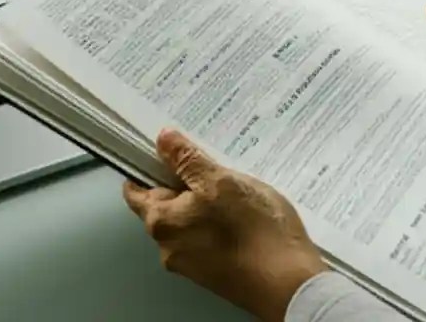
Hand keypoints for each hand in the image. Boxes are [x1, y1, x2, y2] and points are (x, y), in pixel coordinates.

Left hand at [123, 130, 327, 321]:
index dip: (148, 166)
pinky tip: (246, 214)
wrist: (289, 283)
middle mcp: (170, 247)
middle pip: (166, 204)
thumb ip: (187, 160)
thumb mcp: (220, 181)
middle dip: (187, 182)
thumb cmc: (255, 233)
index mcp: (162, 223)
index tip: (166, 150)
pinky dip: (222, 221)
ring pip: (191, 219)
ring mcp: (193, 262)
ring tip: (237, 190)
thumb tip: (164, 141)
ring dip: (208, 201)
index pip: (136, 190)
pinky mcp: (216, 270)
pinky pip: (209, 236)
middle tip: (214, 167)